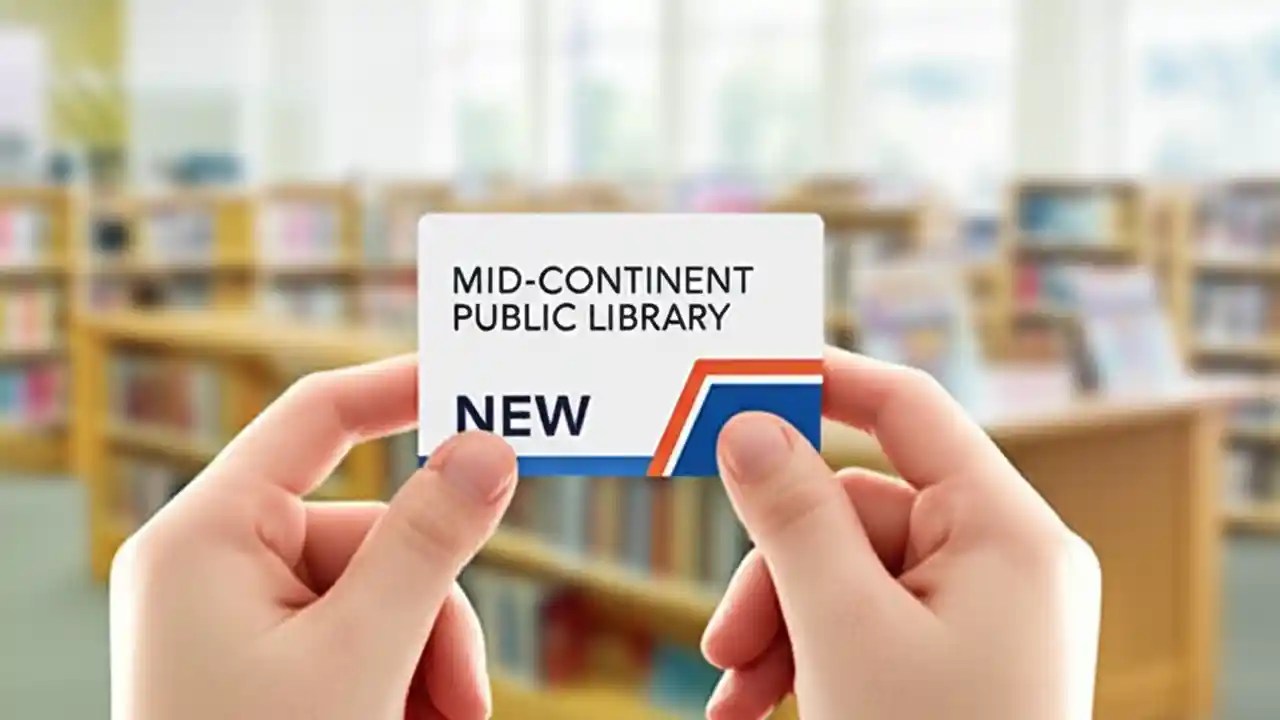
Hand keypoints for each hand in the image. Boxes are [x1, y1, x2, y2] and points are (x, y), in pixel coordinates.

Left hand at [109, 355, 516, 719]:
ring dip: (427, 662)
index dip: (400, 389)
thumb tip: (490, 449)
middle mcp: (216, 564)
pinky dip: (400, 681)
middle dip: (431, 617)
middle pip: (372, 534)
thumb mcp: (360, 655)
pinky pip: (361, 636)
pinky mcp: (262, 660)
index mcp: (205, 537)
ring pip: (381, 595)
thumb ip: (430, 543)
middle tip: (461, 702)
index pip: (315, 420)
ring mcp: (237, 616)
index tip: (479, 385)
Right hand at [701, 349, 1101, 719]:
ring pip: (843, 575)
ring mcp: (982, 616)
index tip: (740, 375)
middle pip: (854, 513)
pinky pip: (861, 623)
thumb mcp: (843, 629)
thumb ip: (792, 515)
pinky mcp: (955, 660)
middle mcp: (1003, 563)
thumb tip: (745, 422)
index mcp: (1008, 534)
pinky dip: (804, 655)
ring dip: (775, 626)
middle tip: (721, 648)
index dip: (823, 381)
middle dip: (775, 577)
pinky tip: (758, 707)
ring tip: (733, 695)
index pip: (909, 411)